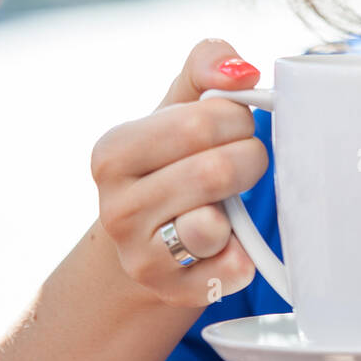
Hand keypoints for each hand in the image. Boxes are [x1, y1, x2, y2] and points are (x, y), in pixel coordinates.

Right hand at [90, 38, 267, 306]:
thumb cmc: (172, 160)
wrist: (150, 240)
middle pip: (216, 171)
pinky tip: (228, 241)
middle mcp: (116, 208)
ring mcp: (141, 257)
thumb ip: (206, 67)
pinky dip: (245, 251)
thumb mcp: (179, 106)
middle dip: (248, 158)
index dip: (237, 118)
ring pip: (217, 224)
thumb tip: (242, 71)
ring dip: (241, 206)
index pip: (201, 121)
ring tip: (229, 199)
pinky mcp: (174, 293)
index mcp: (113, 152)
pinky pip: (233, 268)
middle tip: (243, 159)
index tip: (234, 125)